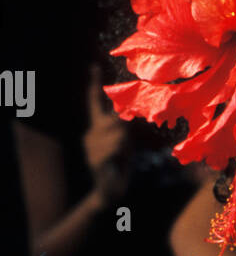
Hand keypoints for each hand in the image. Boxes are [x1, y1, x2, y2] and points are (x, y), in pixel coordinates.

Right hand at [83, 63, 131, 205]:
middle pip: (114, 119)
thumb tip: (123, 114)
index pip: (94, 102)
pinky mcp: (93, 157)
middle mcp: (90, 133)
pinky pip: (114, 147)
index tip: (93, 66)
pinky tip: (115, 161)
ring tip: (119, 157)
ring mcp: (90, 146)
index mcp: (97, 127)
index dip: (94, 84)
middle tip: (124, 147)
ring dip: (124, 145)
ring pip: (117, 134)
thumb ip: (121, 126)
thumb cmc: (120, 163)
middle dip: (124, 130)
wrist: (111, 190)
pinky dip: (120, 153)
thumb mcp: (123, 141)